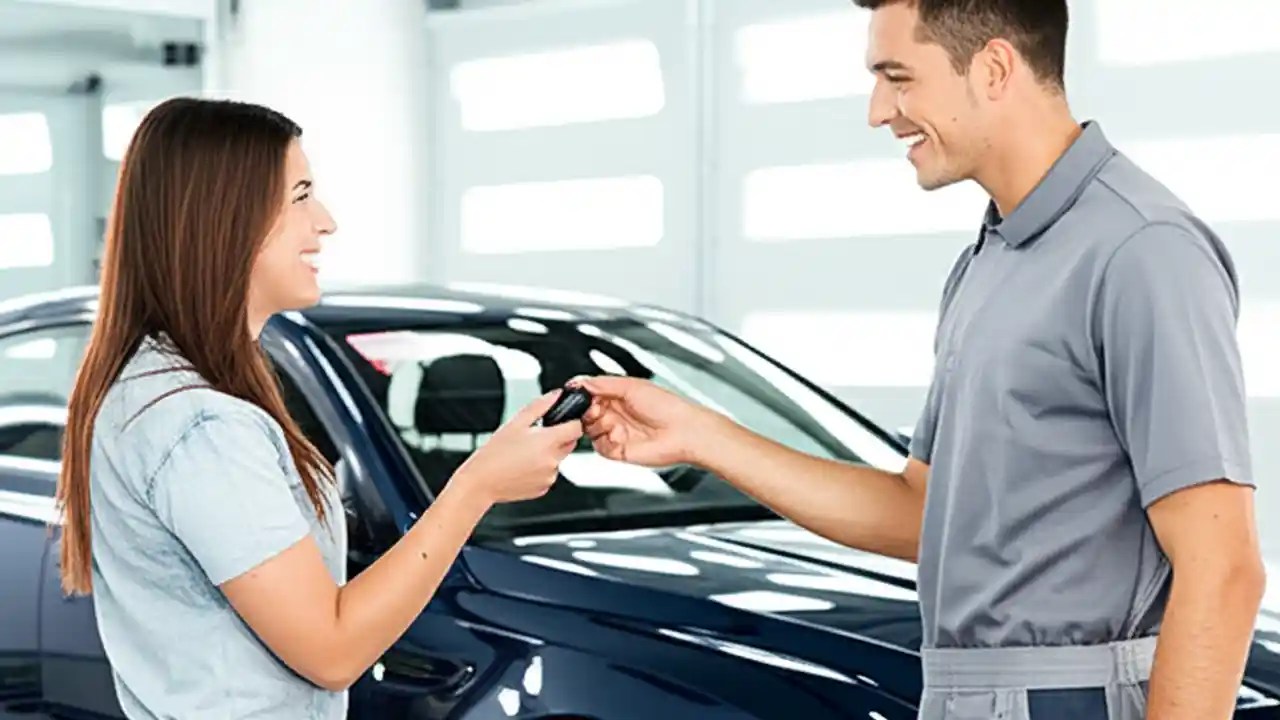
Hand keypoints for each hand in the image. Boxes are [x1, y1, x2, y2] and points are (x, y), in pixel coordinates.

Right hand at [452, 391, 582, 504]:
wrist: (481, 482)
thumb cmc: (494, 453)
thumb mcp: (516, 422)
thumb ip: (540, 406)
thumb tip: (556, 395)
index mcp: (548, 442)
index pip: (577, 428)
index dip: (571, 422)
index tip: (562, 422)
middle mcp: (553, 460)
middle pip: (569, 443)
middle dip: (558, 438)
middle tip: (535, 438)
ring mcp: (549, 476)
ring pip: (559, 459)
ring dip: (548, 454)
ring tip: (525, 454)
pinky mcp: (544, 487)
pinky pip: (549, 473)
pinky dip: (541, 469)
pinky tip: (524, 466)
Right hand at [569, 375, 715, 466]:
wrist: (683, 433)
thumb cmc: (668, 407)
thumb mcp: (632, 386)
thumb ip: (604, 383)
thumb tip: (582, 382)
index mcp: (618, 397)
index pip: (590, 395)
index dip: (582, 396)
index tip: (579, 395)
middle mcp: (616, 415)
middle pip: (586, 413)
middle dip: (586, 411)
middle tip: (594, 409)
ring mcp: (617, 433)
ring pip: (590, 430)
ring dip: (596, 426)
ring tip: (610, 422)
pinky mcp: (618, 451)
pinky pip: (599, 447)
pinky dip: (604, 441)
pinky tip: (616, 435)